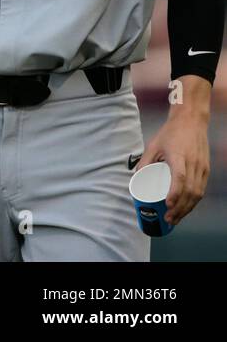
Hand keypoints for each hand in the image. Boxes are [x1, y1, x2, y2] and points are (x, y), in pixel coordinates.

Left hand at [136, 107, 209, 225]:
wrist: (191, 122)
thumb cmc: (170, 133)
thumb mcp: (153, 145)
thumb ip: (145, 161)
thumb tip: (136, 179)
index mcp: (178, 156)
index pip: (180, 178)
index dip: (175, 194)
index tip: (167, 205)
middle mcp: (193, 163)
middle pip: (190, 191)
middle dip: (180, 209)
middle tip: (169, 219)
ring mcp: (202, 167)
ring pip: (198, 193)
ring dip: (188, 208)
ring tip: (176, 218)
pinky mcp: (206, 169)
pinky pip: (202, 189)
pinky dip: (194, 201)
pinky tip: (186, 208)